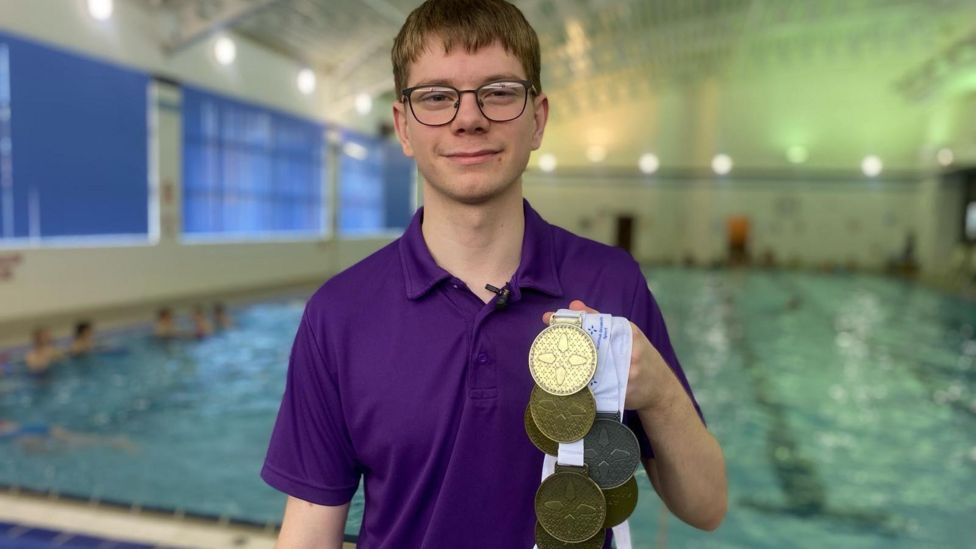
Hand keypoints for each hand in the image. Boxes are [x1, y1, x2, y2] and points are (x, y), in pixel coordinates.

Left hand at [542, 300, 679, 412]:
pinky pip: (598, 386)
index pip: (595, 320)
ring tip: (550, 364)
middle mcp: (628, 347)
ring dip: (570, 365)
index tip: (548, 318)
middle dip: (565, 341)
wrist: (662, 390)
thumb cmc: (641, 358)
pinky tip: (566, 384)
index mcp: (627, 330)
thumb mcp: (625, 334)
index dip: (569, 320)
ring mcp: (627, 370)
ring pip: (591, 366)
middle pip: (590, 342)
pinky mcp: (624, 389)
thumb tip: (574, 305)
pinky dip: (582, 386)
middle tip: (544, 342)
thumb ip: (600, 321)